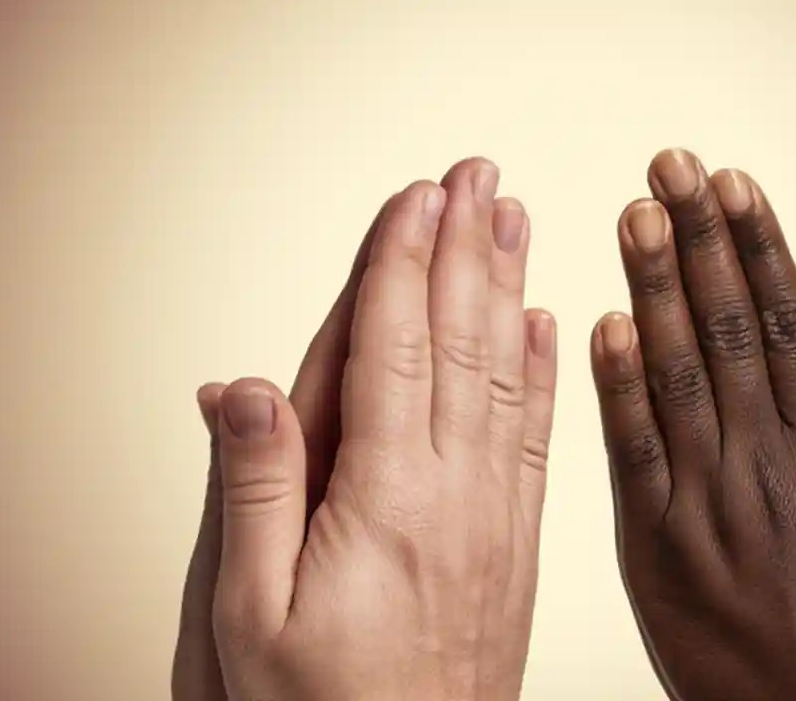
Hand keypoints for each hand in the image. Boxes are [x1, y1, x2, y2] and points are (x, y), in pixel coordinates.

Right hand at [172, 158, 556, 699]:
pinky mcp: (517, 540)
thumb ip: (254, 494)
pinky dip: (542, 371)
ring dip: (509, 288)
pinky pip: (537, 435)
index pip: (395, 351)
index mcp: (384, 498)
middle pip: (460, 341)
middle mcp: (453, 492)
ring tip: (515, 221)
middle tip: (477, 178)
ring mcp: (495, 513)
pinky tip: (548, 326)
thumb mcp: (252, 616)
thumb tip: (247, 391)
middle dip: (465, 249)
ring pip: (506, 374)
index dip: (402, 266)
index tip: (415, 200)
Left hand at [591, 149, 795, 699]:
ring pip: (674, 373)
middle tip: (672, 166)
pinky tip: (603, 324)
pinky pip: (630, 450)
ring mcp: (702, 499)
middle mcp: (761, 463)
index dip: (761, 248)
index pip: (787, 326)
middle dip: (698, 240)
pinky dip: (615, 386)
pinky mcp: (650, 539)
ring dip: (654, 287)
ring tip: (635, 214)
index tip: (737, 186)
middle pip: (726, 328)